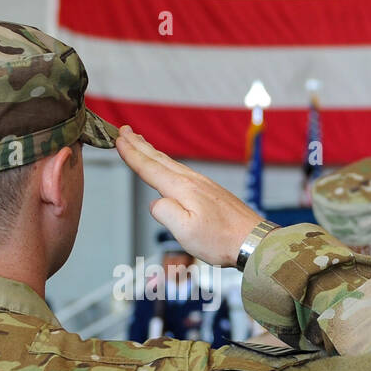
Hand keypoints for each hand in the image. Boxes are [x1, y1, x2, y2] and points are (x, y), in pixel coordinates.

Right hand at [115, 125, 261, 267]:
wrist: (253, 240)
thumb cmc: (220, 240)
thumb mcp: (185, 232)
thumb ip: (165, 213)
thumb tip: (155, 203)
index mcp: (182, 189)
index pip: (150, 168)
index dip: (131, 154)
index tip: (117, 139)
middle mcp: (192, 181)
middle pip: (159, 159)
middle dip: (139, 144)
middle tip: (124, 129)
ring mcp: (203, 184)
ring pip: (171, 163)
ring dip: (153, 151)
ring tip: (141, 142)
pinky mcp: (211, 191)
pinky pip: (182, 170)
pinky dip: (169, 163)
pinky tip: (169, 167)